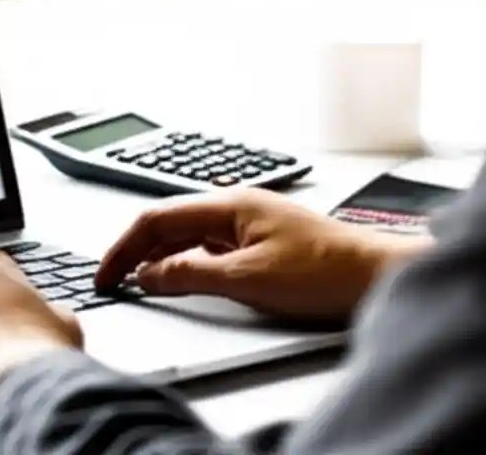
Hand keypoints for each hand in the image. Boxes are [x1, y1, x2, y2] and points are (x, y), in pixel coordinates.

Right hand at [95, 188, 432, 320]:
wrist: (378, 276)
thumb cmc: (327, 271)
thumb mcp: (247, 279)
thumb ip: (190, 274)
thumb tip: (150, 275)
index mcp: (230, 204)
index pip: (156, 218)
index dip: (124, 247)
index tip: (107, 272)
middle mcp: (237, 208)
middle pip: (169, 224)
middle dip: (135, 250)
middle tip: (113, 279)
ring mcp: (250, 224)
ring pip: (189, 236)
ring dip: (159, 257)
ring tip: (138, 282)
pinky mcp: (262, 243)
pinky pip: (209, 247)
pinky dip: (185, 262)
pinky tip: (181, 279)